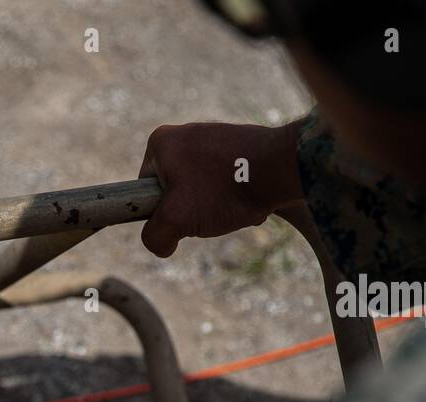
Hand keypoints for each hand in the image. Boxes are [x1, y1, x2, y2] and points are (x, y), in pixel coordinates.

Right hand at [136, 120, 304, 257]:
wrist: (281, 167)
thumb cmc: (223, 189)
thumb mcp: (175, 220)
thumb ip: (154, 237)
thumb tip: (160, 244)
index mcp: (160, 142)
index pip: (144, 190)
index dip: (161, 211)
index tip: (182, 214)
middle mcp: (182, 133)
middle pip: (174, 189)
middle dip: (190, 209)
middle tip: (207, 213)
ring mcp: (211, 136)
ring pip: (200, 187)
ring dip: (213, 205)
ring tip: (230, 205)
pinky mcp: (235, 144)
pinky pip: (223, 179)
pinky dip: (231, 195)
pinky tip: (245, 198)